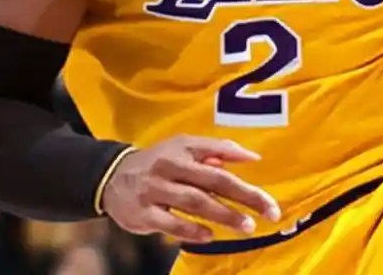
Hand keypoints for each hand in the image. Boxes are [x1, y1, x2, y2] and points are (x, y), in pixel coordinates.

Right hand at [100, 135, 280, 243]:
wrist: (112, 177)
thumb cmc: (157, 162)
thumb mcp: (181, 147)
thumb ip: (214, 150)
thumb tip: (250, 158)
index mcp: (181, 148)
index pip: (217, 154)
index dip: (243, 166)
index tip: (264, 179)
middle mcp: (168, 166)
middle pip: (212, 180)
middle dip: (244, 196)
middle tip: (270, 211)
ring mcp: (155, 190)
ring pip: (194, 202)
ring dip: (223, 214)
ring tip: (246, 226)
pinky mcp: (143, 212)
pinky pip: (171, 222)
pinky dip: (192, 230)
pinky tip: (209, 235)